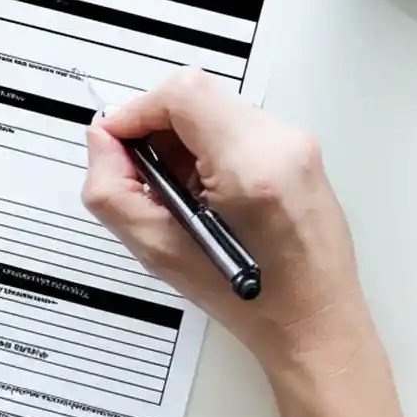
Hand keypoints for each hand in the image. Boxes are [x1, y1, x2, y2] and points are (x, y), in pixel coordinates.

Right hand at [82, 70, 372, 374]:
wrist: (314, 322)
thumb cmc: (253, 301)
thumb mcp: (159, 251)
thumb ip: (113, 191)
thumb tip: (102, 143)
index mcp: (251, 165)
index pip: (181, 94)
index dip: (135, 111)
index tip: (115, 141)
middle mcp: (281, 143)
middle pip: (196, 97)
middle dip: (156, 130)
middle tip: (145, 179)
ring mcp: (297, 144)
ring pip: (214, 111)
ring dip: (181, 142)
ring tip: (180, 196)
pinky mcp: (301, 152)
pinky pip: (237, 128)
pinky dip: (208, 151)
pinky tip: (207, 197)